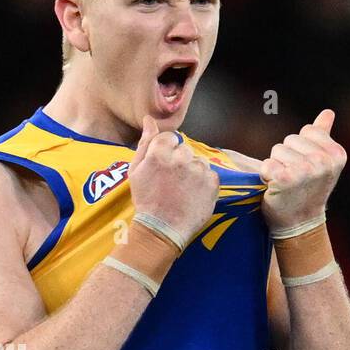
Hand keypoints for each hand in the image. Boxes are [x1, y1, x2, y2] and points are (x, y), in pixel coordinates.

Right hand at [127, 116, 219, 247]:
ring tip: (182, 190)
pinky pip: (210, 175)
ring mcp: (199, 170)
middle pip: (185, 150)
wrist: (161, 230)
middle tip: (171, 182)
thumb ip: (145, 142)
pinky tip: (192, 195)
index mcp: (160, 152)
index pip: (170, 138)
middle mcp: (181, 157)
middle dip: (179, 162)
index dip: (166, 152)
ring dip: (192, 172)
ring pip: (198, 162)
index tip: (163, 168)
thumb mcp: (136, 171)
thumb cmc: (146, 201)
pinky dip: (203, 184)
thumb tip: (149, 119)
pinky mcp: (212, 183)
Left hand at [260, 110, 345, 230]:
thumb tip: (328, 112)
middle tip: (295, 178)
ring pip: (277, 150)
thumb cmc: (309, 190)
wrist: (300, 222)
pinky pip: (266, 164)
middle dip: (287, 156)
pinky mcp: (285, 178)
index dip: (300, 148)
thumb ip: (323, 135)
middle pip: (289, 140)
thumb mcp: (323, 162)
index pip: (307, 131)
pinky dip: (266, 175)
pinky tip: (275, 187)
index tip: (306, 167)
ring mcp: (305, 170)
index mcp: (336, 154)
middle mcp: (323, 161)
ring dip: (276, 166)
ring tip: (286, 183)